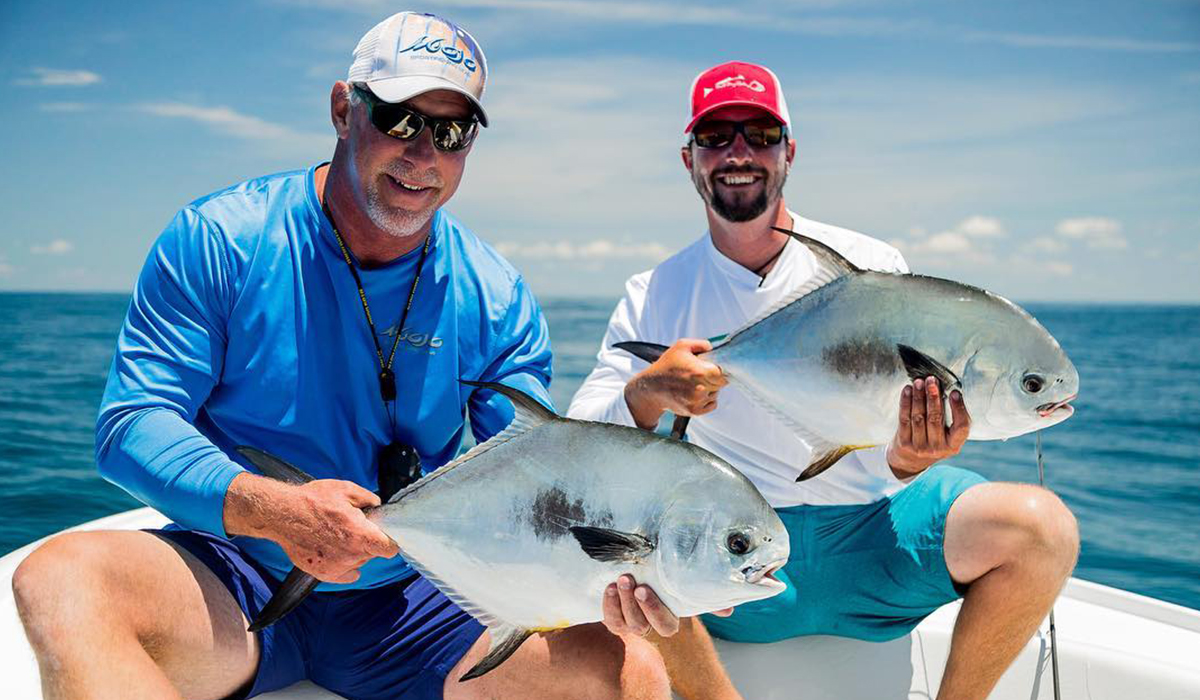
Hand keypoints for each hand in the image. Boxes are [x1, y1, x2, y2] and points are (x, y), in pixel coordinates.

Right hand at [225, 474, 398, 583]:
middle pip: (372, 554)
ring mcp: (337, 567)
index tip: (384, 535)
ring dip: (354, 551)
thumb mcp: (346, 489)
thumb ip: (369, 499)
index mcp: (360, 536)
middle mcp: (351, 556)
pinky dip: (344, 565)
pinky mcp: (323, 574)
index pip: (390, 549)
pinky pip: (346, 574)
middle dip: (367, 541)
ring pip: (358, 562)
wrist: (282, 514)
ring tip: (337, 535)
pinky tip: (335, 550)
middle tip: (352, 527)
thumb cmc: (313, 501)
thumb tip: (378, 506)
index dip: (389, 541)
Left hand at [601, 574, 731, 637]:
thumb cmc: (669, 586)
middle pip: (641, 625)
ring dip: (620, 602)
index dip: (654, 610)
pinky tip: (609, 588)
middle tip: (631, 582)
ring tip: (620, 580)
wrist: (646, 580)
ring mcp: (630, 624)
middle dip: (634, 604)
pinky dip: (608, 605)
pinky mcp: (615, 619)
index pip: (664, 626)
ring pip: (624, 623)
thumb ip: (707, 599)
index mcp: (669, 622)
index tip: (645, 589)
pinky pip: (610, 620)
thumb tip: (729, 609)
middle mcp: (649, 627)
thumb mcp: (687, 589)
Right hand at [623, 339, 728, 429]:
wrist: (651, 387)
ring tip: (694, 383)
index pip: (724, 373)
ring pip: (716, 394)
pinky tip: (695, 392)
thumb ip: (702, 344)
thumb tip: (713, 348)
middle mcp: (700, 389)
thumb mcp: (681, 346)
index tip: (713, 367)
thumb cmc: (667, 365)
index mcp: (700, 372)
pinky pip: (712, 405)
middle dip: (714, 378)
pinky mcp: (695, 411)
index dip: (720, 369)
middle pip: (721, 384)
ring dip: (710, 389)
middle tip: (701, 374)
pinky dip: (707, 399)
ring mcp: (697, 402)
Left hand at [886, 377, 970, 477]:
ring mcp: (920, 447)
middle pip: (936, 418)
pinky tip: (907, 390)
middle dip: (933, 397)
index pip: (961, 427)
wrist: (910, 461)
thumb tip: (945, 389)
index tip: (955, 393)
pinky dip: (905, 402)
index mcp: (954, 446)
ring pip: (919, 417)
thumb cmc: (933, 441)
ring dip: (918, 397)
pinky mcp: (904, 443)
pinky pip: (904, 419)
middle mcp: (938, 449)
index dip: (959, 409)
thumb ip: (949, 418)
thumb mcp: (947, 436)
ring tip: (919, 382)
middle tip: (932, 380)